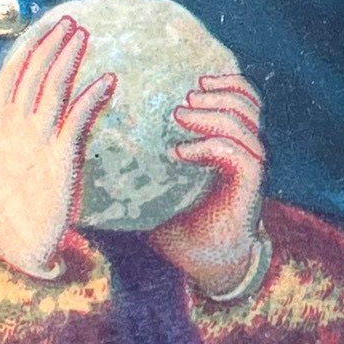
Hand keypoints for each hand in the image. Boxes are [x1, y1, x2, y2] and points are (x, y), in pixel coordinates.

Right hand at [0, 16, 114, 276]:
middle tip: (71, 22)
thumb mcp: (7, 158)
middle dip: (51, 44)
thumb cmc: (18, 199)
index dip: (30, 48)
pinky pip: (78, 120)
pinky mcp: (61, 160)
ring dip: (69, 58)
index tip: (46, 27)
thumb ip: (18, 128)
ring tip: (84, 36)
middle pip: (33, 75)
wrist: (20, 240)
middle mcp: (14, 130)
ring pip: (53, 89)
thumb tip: (34, 100)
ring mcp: (36, 143)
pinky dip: (93, 97)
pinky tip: (108, 81)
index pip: (10, 76)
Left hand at [151, 72, 267, 293]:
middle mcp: (248, 151)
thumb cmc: (181, 224)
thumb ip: (139, 165)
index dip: (224, 81)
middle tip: (185, 96)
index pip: (244, 97)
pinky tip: (180, 153)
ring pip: (245, 123)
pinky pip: (238, 154)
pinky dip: (209, 146)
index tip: (192, 80)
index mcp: (233, 143)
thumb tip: (90, 149)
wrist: (208, 262)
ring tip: (181, 116)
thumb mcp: (157, 187)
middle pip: (248, 102)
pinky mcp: (251, 186)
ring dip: (212, 114)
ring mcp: (252, 168)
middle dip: (217, 91)